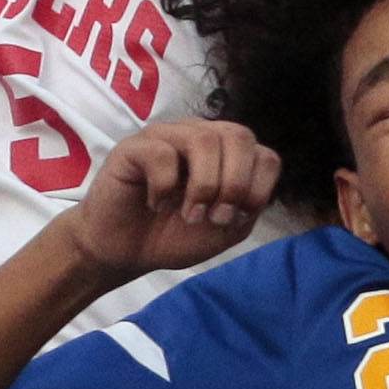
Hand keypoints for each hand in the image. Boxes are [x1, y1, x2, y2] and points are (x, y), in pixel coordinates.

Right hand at [61, 119, 279, 280]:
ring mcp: (167, 137)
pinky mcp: (134, 147)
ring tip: (190, 214)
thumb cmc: (173, 235)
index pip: (264, 155)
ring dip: (204, 185)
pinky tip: (155, 204)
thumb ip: (246, 209)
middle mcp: (201, 137)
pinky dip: (164, 187)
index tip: (236, 219)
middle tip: (215, 216)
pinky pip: (162, 152)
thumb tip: (250, 192)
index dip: (258, 189)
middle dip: (235, 183)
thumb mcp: (222, 230)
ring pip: (204, 138)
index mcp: (228, 155)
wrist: (124, 252)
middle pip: (240, 136)